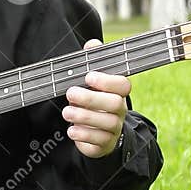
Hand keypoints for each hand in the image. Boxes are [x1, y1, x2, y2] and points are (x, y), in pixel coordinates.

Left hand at [61, 39, 130, 158]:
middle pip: (115, 105)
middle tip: (70, 94)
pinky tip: (72, 131)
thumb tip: (92, 44)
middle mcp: (120, 111)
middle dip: (91, 99)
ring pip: (107, 124)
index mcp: (118, 94)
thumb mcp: (93, 82)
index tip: (89, 77)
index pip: (123, 86)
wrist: (100, 133)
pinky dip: (84, 136)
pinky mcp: (104, 145)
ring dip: (84, 117)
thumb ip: (93, 62)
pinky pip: (99, 142)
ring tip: (67, 112)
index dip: (108, 81)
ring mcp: (114, 129)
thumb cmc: (95, 102)